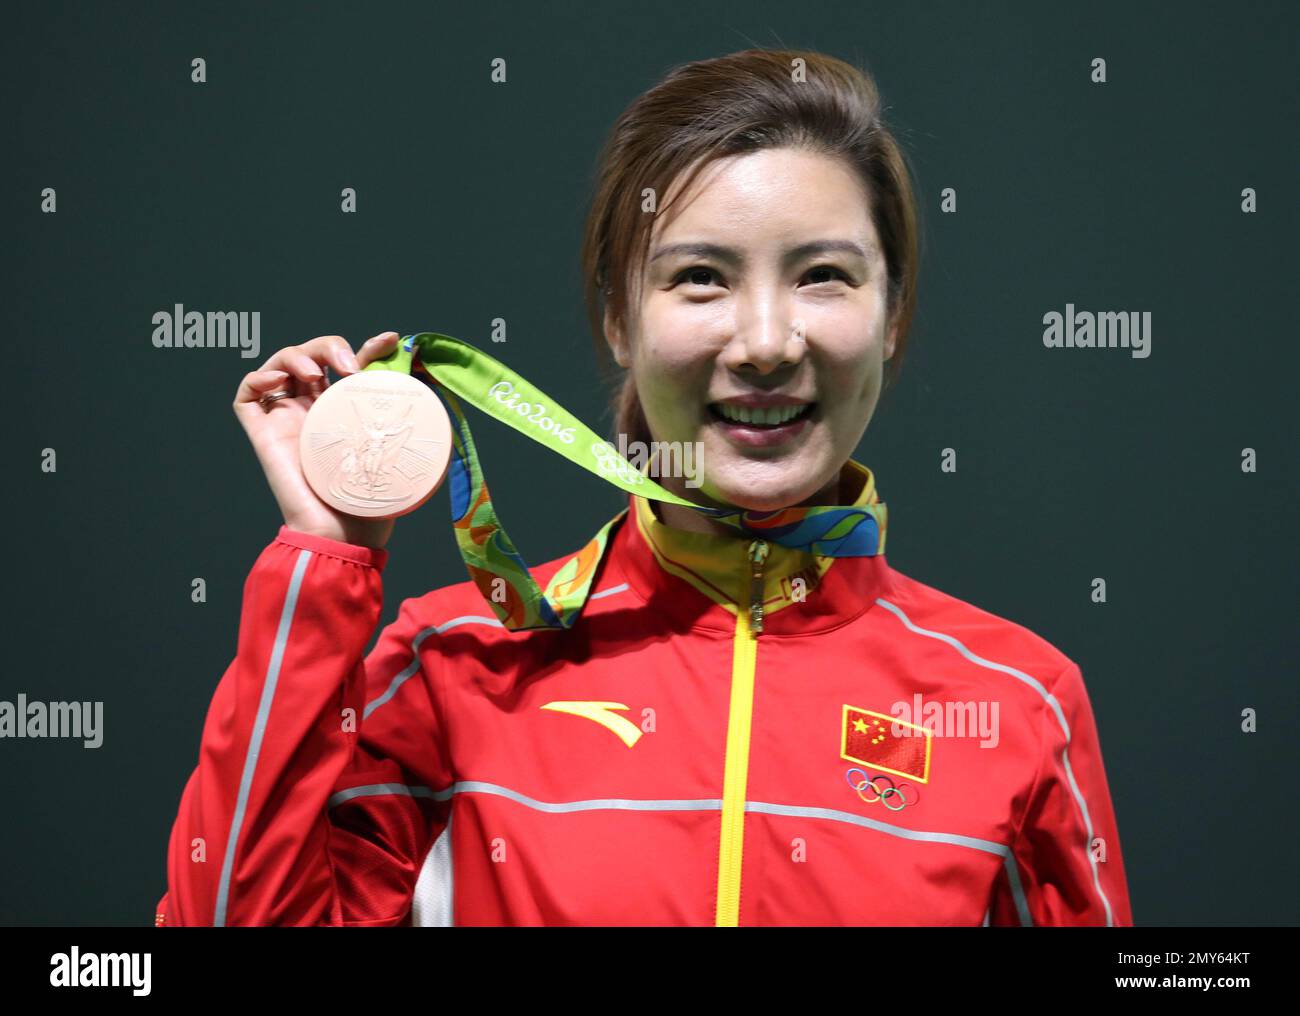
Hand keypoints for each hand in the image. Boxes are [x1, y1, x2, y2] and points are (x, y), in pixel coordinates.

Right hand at [233, 332, 402, 548]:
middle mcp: (314, 411)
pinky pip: (246, 395)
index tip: (390, 341)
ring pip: (280, 364)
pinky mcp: (262, 433)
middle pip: (313, 356)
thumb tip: (412, 368)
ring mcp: (287, 419)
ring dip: (297, 355)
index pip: (350, 366)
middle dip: (329, 346)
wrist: (344, 532)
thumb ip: (394, 407)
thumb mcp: (391, 444)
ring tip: (317, 373)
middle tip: (351, 367)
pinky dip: (258, 377)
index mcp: (346, 411)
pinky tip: (280, 381)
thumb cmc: (370, 498)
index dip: (367, 348)